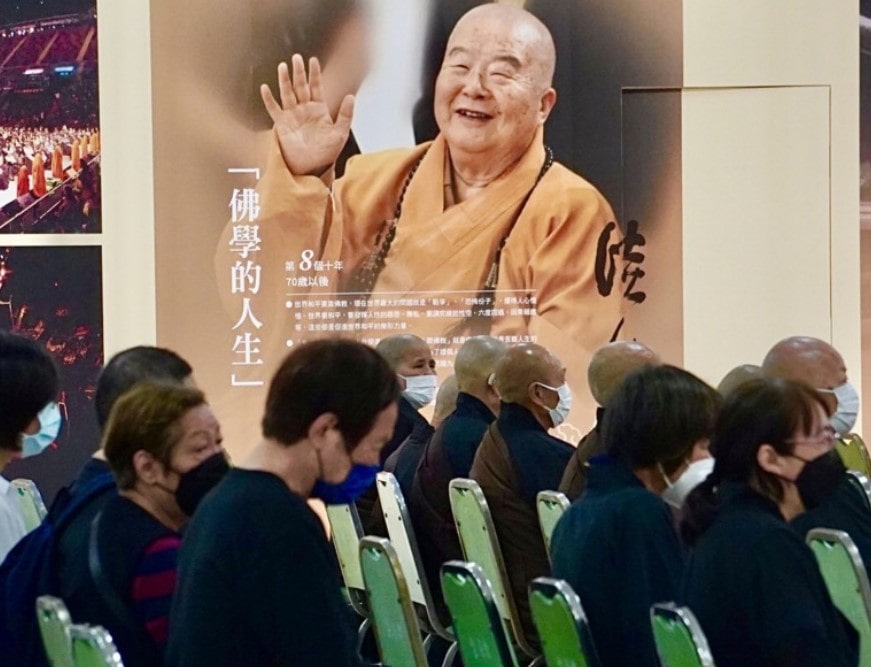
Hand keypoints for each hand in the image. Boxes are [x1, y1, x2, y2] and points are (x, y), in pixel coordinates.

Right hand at [260, 54, 354, 175]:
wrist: (311, 167)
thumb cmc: (326, 153)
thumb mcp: (340, 133)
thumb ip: (345, 115)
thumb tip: (351, 97)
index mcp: (319, 110)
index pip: (316, 87)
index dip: (315, 74)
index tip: (313, 61)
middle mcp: (305, 110)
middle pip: (300, 86)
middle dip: (299, 72)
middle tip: (296, 58)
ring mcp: (292, 116)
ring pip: (287, 93)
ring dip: (285, 80)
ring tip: (283, 66)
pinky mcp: (282, 124)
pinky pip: (274, 109)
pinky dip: (269, 99)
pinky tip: (265, 88)